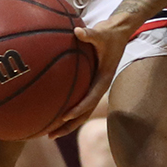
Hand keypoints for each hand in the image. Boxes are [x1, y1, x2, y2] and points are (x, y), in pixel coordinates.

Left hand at [49, 13, 129, 138]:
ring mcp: (94, 87)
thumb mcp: (102, 32)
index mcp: (104, 79)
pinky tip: (48, 111)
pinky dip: (64, 107)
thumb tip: (77, 31)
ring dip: (65, 123)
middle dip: (68, 125)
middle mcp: (99, 86)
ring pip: (80, 111)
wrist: (119, 32)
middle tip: (51, 135)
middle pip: (84, 113)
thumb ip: (90, 33)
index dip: (78, 108)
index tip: (64, 116)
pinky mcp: (89, 83)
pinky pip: (76, 99)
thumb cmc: (110, 33)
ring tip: (47, 133)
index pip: (91, 98)